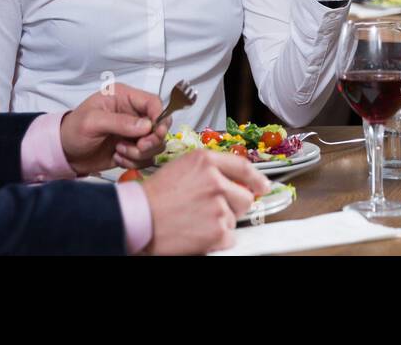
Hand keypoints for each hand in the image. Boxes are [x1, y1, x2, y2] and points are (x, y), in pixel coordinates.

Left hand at [60, 83, 169, 175]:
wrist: (63, 154)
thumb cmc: (73, 130)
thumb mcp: (92, 122)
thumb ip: (120, 122)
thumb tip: (147, 126)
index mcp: (125, 98)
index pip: (153, 102)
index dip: (159, 117)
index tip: (155, 132)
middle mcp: (133, 114)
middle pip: (160, 125)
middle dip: (151, 139)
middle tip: (138, 147)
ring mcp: (134, 133)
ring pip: (155, 144)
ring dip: (140, 153)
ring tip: (119, 151)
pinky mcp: (133, 150)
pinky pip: (146, 158)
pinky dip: (135, 162)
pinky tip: (118, 158)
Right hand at [140, 151, 269, 254]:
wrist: (138, 217)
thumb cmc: (154, 195)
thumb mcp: (182, 167)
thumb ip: (209, 169)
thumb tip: (231, 180)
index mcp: (207, 161)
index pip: (243, 166)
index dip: (256, 179)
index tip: (262, 186)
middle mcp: (216, 180)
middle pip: (245, 197)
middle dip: (234, 206)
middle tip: (213, 211)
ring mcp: (218, 206)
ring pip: (235, 219)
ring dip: (220, 223)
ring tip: (196, 221)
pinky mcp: (217, 230)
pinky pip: (229, 237)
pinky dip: (217, 240)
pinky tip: (198, 234)